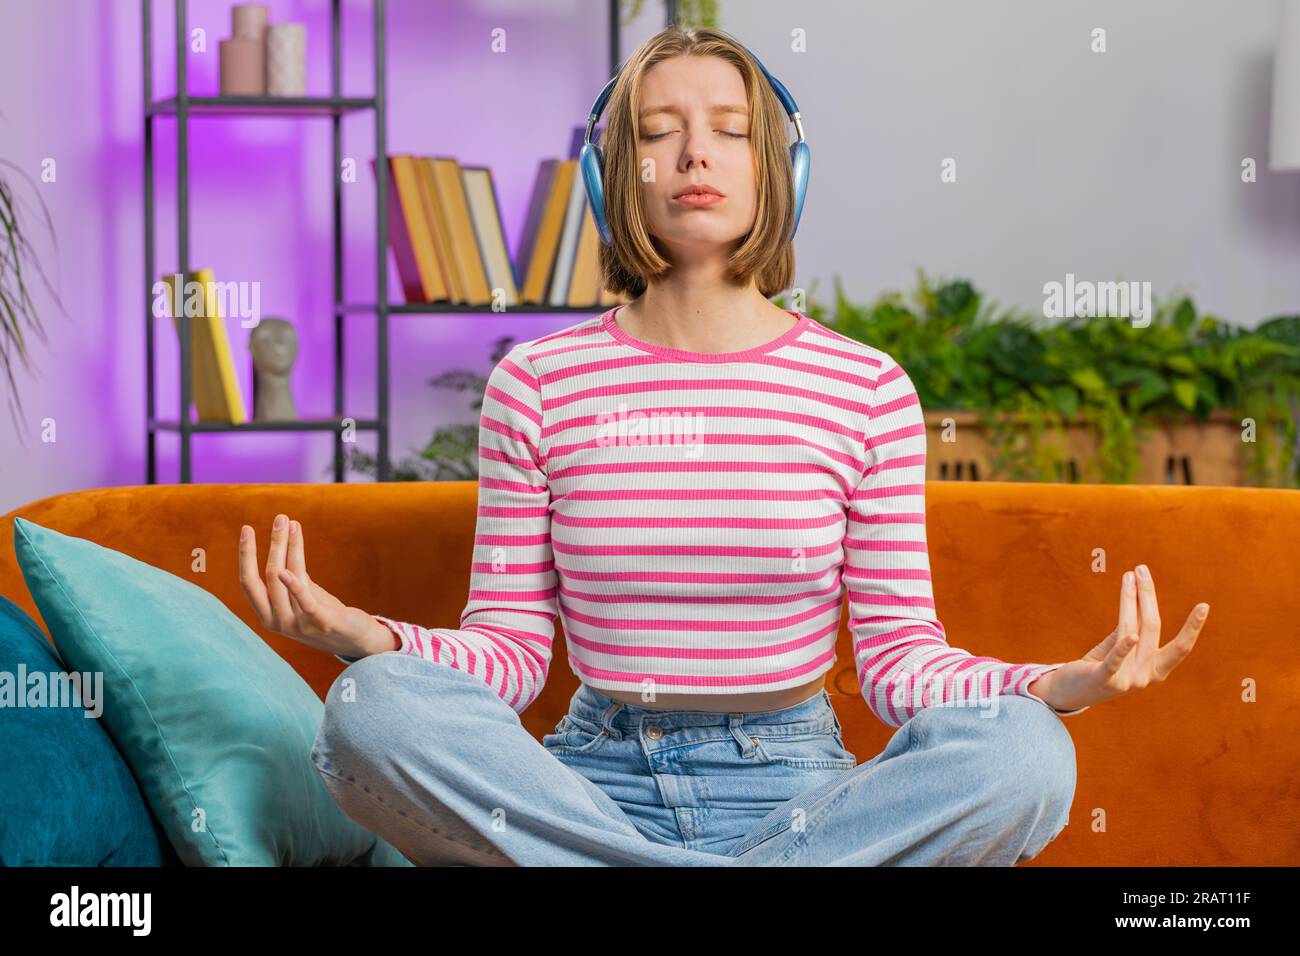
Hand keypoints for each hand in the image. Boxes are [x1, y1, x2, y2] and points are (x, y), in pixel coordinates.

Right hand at [238, 513, 397, 658]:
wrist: (356, 641)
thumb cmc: (326, 615)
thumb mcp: (303, 595)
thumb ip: (292, 577)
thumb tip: (285, 542)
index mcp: (268, 616)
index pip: (249, 582)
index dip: (246, 555)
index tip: (247, 529)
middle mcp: (277, 622)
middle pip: (268, 576)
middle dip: (273, 544)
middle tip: (280, 518)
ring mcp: (297, 625)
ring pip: (286, 578)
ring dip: (290, 547)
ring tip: (293, 524)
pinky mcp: (320, 623)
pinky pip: (303, 601)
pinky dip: (293, 585)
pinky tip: (287, 570)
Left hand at [1029, 564, 1208, 711]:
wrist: (1070, 693)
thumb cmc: (1098, 667)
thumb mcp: (1119, 648)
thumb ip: (1130, 630)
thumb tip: (1137, 599)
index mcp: (1155, 670)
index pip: (1180, 647)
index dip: (1192, 627)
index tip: (1204, 606)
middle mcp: (1146, 676)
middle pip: (1152, 628)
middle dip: (1148, 596)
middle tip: (1142, 569)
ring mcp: (1127, 679)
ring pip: (1131, 631)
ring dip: (1130, 600)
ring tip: (1128, 576)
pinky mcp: (1105, 678)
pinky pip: (1115, 660)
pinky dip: (1123, 647)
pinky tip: (1131, 635)